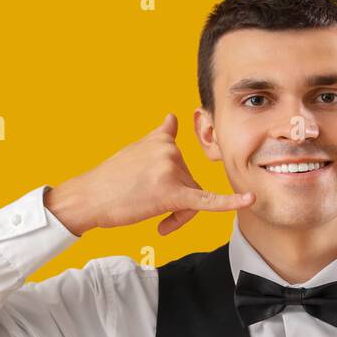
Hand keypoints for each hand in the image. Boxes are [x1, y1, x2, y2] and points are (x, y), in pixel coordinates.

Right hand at [45, 112, 253, 236]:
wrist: (87, 199)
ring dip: (178, 216)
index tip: (159, 183)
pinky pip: (206, 201)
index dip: (174, 181)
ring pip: (192, 200)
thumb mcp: (134, 150)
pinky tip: (249, 200)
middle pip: (191, 184)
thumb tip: (173, 117)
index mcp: (162, 140)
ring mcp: (170, 169)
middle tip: (154, 214)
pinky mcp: (171, 192)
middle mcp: (168, 150)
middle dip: (177, 204)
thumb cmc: (109, 181)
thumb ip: (159, 137)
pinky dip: (230, 203)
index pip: (183, 164)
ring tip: (154, 220)